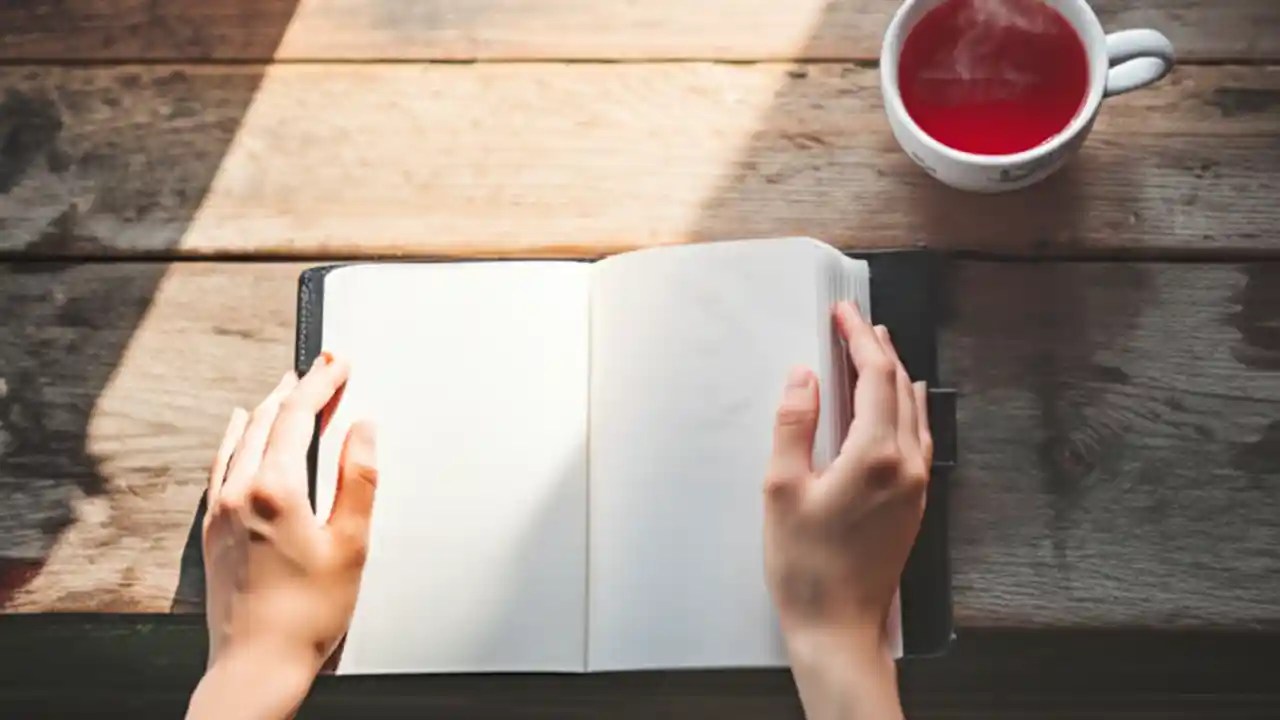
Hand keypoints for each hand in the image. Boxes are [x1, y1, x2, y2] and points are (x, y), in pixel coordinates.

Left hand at [187, 355, 377, 719]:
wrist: (257, 665)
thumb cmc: (307, 615)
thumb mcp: (352, 544)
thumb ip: (358, 479)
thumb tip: (362, 431)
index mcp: (275, 491)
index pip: (297, 417)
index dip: (322, 384)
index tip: (340, 364)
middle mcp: (239, 493)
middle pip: (266, 420)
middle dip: (298, 389)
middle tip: (324, 368)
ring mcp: (220, 510)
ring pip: (240, 438)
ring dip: (267, 408)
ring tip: (289, 388)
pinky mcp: (212, 529)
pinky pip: (220, 464)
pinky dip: (235, 437)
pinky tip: (237, 429)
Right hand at [764, 301, 930, 719]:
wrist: (838, 627)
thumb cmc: (805, 566)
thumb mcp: (781, 490)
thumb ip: (793, 426)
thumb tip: (804, 378)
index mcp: (876, 456)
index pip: (874, 378)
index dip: (859, 339)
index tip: (843, 314)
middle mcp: (907, 465)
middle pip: (898, 388)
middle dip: (878, 350)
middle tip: (856, 323)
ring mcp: (917, 486)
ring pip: (913, 412)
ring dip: (894, 376)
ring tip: (876, 351)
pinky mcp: (915, 504)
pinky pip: (919, 439)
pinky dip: (906, 409)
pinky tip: (898, 406)